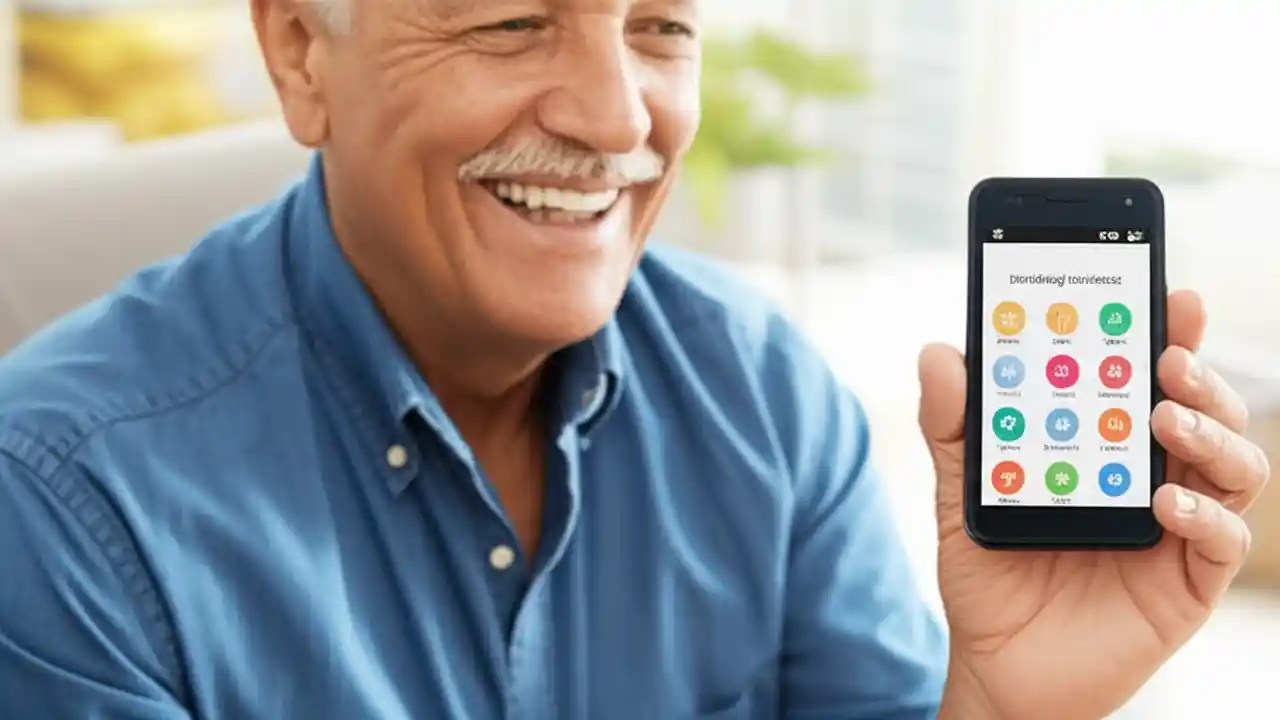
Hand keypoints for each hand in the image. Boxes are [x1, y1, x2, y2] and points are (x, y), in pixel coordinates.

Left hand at [920, 290, 1272, 719]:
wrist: (997, 666)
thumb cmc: (989, 575)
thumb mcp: (960, 494)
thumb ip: (953, 428)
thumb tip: (938, 351)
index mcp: (1109, 445)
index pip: (1150, 380)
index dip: (1170, 335)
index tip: (1171, 295)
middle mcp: (1154, 476)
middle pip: (1205, 410)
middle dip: (1198, 373)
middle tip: (1170, 354)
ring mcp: (1178, 528)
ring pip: (1233, 465)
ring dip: (1210, 432)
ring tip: (1163, 417)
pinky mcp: (1188, 582)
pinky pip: (1222, 541)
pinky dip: (1204, 515)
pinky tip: (1164, 503)